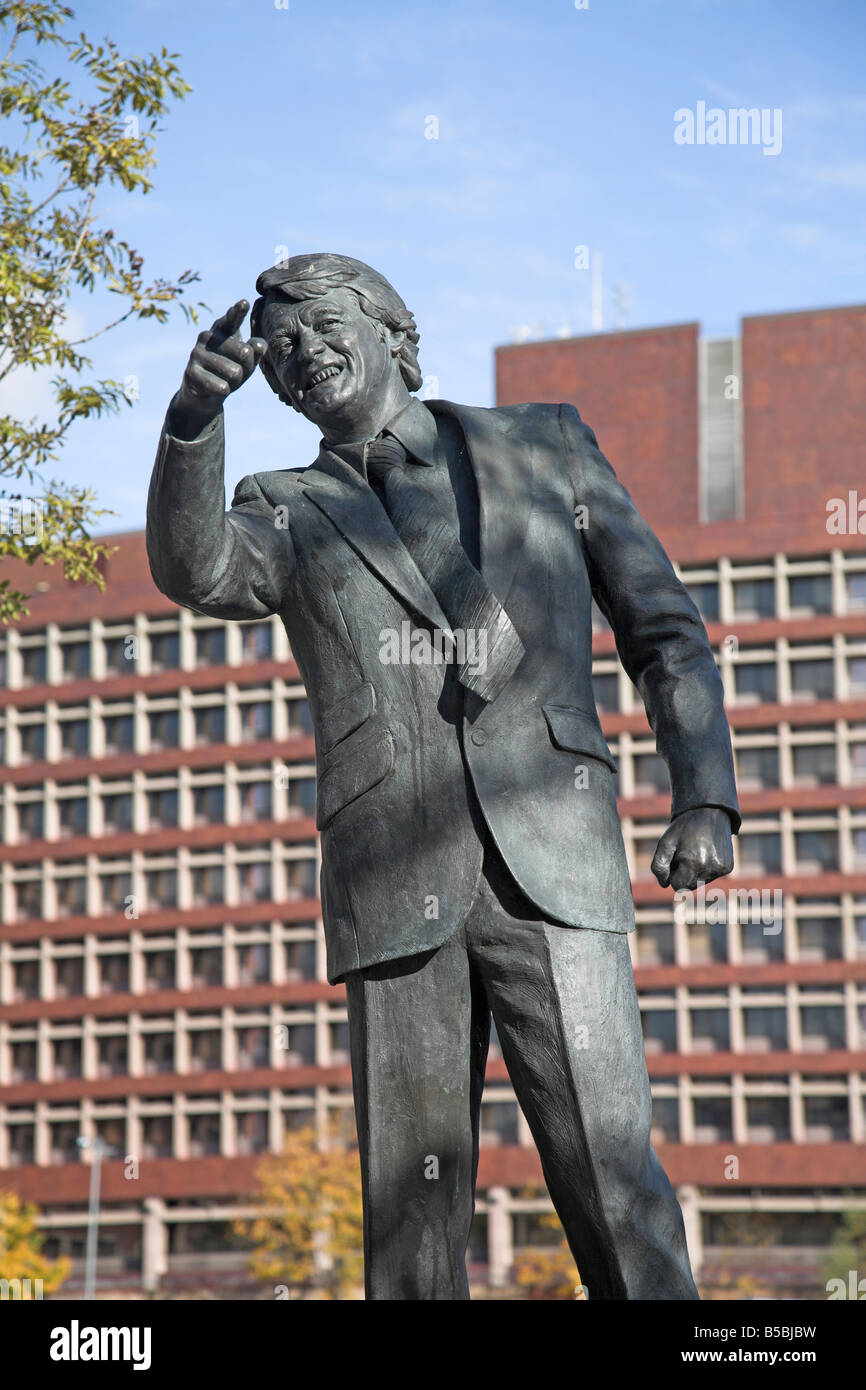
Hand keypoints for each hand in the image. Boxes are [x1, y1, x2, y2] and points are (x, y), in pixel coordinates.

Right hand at [172, 299, 265, 435]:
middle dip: (247, 368)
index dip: (238, 312)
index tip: (244, 303)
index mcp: (222, 329)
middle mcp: (207, 336)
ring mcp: (196, 352)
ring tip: (224, 379)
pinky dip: (224, 391)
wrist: (203, 393)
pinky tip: (215, 388)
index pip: (232, 319)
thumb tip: (260, 345)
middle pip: (245, 353)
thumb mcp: (247, 361)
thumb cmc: (229, 371)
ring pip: (234, 372)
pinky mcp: (190, 372)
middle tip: (236, 372)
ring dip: (235, 382)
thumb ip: (255, 352)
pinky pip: (222, 387)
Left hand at [651, 806, 733, 891]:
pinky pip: (711, 876)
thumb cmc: (684, 828)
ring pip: (701, 882)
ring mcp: (722, 869)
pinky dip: (706, 868)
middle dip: (684, 873)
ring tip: (696, 850)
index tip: (676, 857)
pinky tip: (706, 852)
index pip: (678, 886)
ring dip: (695, 871)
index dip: (673, 873)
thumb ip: (659, 866)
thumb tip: (664, 884)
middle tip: (686, 853)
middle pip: (690, 886)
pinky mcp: (728, 867)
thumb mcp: (665, 842)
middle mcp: (711, 868)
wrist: (709, 812)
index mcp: (695, 863)